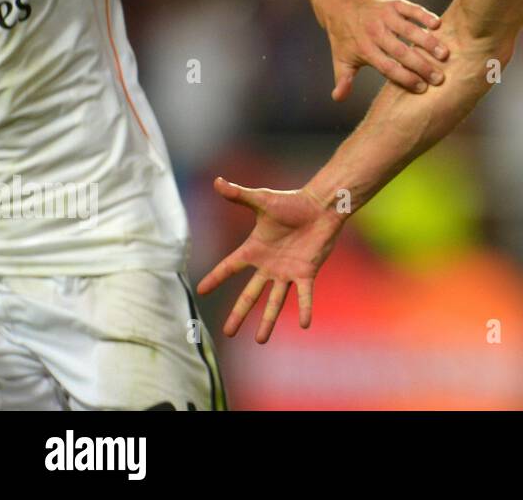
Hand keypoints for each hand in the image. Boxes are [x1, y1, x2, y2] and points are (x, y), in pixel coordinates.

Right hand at [196, 177, 346, 342]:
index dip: (216, 278)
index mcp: (254, 249)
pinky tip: (304, 324)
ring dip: (268, 321)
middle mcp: (268, 265)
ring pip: (274, 301)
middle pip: (250, 294)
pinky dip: (304, 308)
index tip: (201, 290)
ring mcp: (287, 271)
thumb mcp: (262, 200)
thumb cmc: (292, 202)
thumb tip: (217, 181)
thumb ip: (239, 195)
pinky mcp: (306, 271)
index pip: (230, 267)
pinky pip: (304, 294)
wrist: (321, 205)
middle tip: (227, 333)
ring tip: (260, 341)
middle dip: (239, 313)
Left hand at [318, 0, 449, 100]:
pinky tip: (438, 25)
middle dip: (421, 65)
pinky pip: (411, 9)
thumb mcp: (340, 59)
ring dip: (428, 42)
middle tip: (439, 77)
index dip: (405, 78)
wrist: (340, 4)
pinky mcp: (393, 3)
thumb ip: (343, 80)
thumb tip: (338, 98)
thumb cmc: (344, 37)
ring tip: (445, 54)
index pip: (387, 67)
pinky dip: (425, 15)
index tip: (422, 88)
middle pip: (401, 51)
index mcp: (364, 49)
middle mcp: (375, 32)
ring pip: (409, 30)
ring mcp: (385, 16)